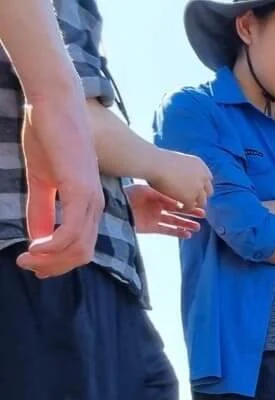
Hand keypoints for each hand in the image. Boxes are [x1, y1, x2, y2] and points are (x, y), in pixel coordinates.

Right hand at [16, 100, 102, 276]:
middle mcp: (94, 206)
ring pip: (78, 247)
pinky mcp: (80, 190)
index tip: (34, 265)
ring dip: (51, 259)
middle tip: (28, 267)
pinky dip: (54, 245)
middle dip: (55, 266)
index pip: (81, 247)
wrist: (54, 105)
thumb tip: (37, 237)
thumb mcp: (41, 180)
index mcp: (88, 204)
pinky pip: (71, 230)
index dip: (59, 262)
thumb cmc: (47, 137)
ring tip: (27, 259)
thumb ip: (41, 209)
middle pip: (82, 253)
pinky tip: (36, 247)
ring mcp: (90, 199)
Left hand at [125, 183, 203, 237]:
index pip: (175, 199)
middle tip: (203, 214)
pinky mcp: (152, 228)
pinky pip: (167, 231)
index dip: (186, 202)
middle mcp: (157, 206)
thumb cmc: (130, 194)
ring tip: (198, 227)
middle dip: (190, 213)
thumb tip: (180, 195)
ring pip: (174, 221)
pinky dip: (178, 233)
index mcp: (157, 196)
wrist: (116, 206)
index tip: (198, 203)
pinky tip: (188, 235)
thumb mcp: (148, 191)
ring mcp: (155, 217)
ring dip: (186, 224)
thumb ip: (163, 194)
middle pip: (177, 210)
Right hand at [146, 149, 211, 211]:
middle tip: (189, 200)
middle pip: (208, 192)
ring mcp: (198, 188)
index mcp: (200, 165)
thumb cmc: (157, 160)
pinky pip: (190, 207)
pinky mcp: (191, 198)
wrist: (153, 163)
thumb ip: (184, 170)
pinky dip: (184, 208)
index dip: (200, 186)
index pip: (207, 179)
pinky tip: (176, 206)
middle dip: (200, 196)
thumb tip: (183, 177)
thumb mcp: (177, 161)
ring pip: (202, 202)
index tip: (192, 189)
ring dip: (193, 204)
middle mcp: (203, 177)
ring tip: (182, 204)